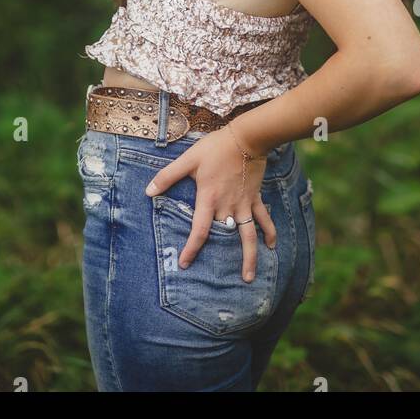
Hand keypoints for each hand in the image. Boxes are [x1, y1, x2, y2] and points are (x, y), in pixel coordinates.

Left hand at [144, 125, 274, 280]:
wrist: (246, 138)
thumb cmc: (215, 148)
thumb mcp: (188, 159)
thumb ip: (168, 176)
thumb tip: (148, 191)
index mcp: (209, 199)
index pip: (200, 230)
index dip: (192, 248)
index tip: (185, 264)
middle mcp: (227, 206)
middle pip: (225, 238)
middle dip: (224, 259)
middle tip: (221, 280)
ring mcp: (244, 204)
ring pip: (248, 235)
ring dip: (250, 257)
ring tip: (248, 277)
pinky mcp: (255, 198)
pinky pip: (263, 219)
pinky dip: (269, 232)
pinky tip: (271, 246)